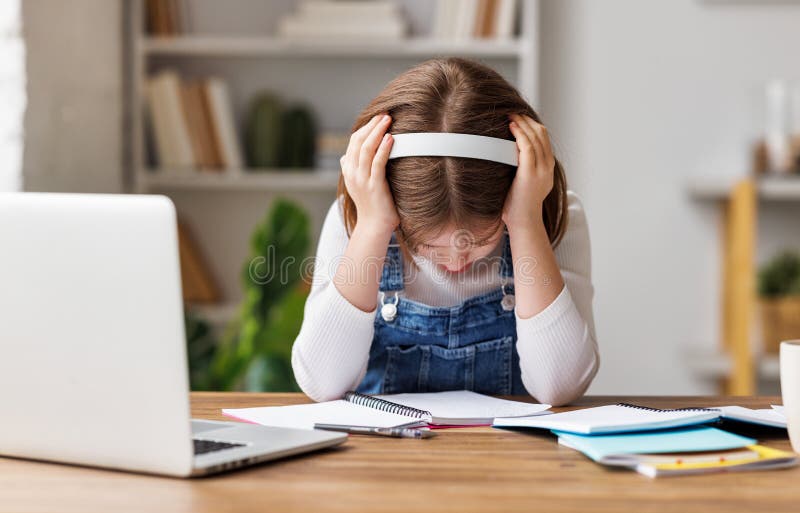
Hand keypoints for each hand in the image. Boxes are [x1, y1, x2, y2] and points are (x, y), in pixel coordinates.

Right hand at [340, 113, 398, 236]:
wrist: (374, 227)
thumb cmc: (372, 205)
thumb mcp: (359, 184)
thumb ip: (352, 169)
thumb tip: (345, 156)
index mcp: (349, 170)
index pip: (353, 142)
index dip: (365, 128)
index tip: (378, 118)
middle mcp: (352, 173)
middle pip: (358, 142)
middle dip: (371, 126)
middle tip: (384, 114)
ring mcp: (362, 179)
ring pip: (366, 149)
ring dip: (377, 132)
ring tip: (387, 120)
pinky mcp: (374, 186)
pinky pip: (377, 163)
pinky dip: (383, 149)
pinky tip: (390, 139)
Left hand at [502, 113, 555, 232]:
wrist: (523, 223)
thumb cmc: (517, 206)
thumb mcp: (522, 182)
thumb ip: (520, 168)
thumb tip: (506, 154)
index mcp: (548, 168)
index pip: (544, 139)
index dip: (532, 125)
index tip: (519, 117)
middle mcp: (548, 167)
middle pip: (542, 134)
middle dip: (527, 120)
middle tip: (513, 112)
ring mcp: (541, 170)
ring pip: (536, 137)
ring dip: (523, 123)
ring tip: (510, 115)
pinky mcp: (531, 174)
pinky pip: (527, 147)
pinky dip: (520, 134)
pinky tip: (511, 127)